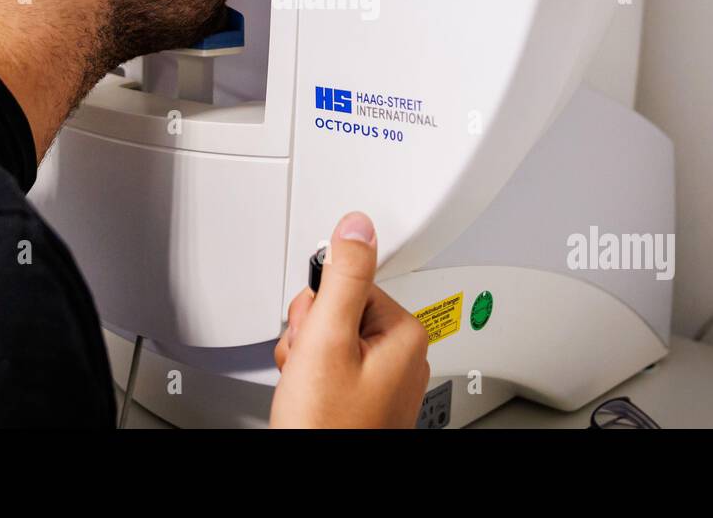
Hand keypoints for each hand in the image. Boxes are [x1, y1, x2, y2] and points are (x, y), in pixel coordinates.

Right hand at [269, 211, 430, 427]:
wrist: (320, 486)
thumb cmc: (326, 428)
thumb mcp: (327, 339)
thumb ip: (342, 276)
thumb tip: (357, 225)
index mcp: (405, 335)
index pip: (352, 284)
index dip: (321, 307)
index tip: (316, 332)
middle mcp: (402, 356)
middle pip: (340, 309)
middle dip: (312, 332)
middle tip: (309, 366)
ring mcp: (383, 380)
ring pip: (330, 338)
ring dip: (306, 356)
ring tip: (307, 387)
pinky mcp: (364, 398)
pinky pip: (330, 366)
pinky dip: (310, 377)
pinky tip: (308, 397)